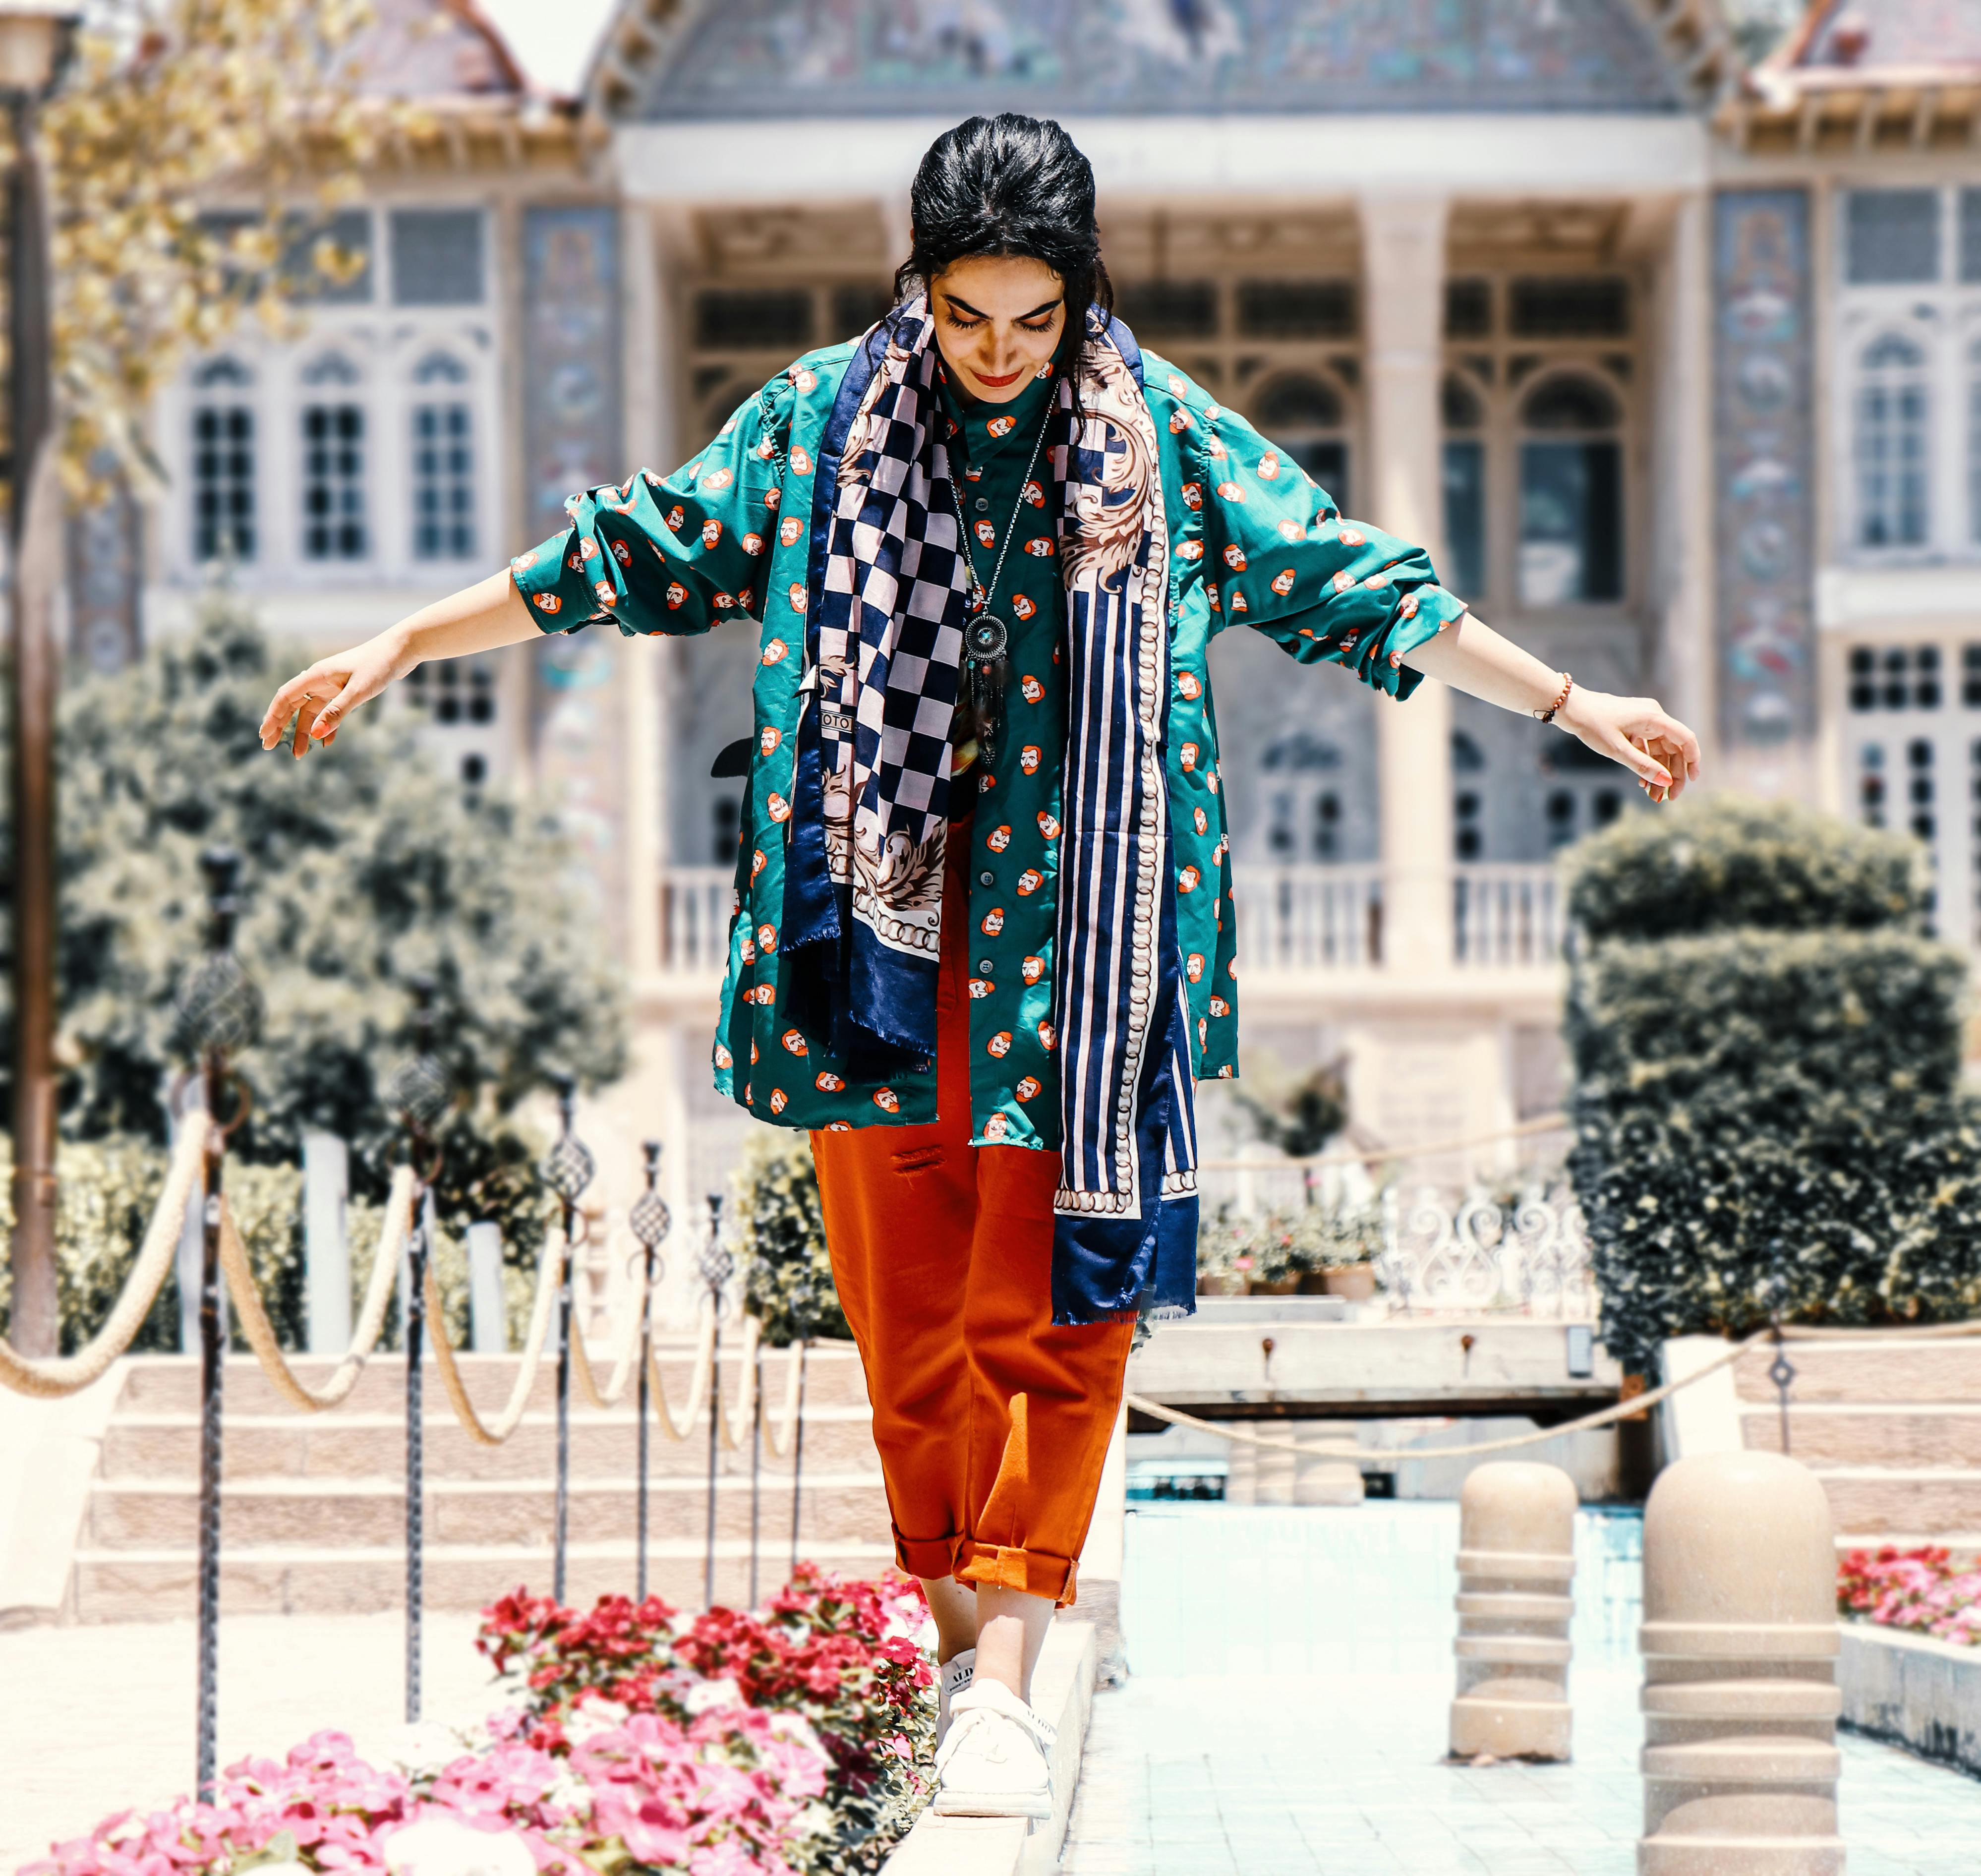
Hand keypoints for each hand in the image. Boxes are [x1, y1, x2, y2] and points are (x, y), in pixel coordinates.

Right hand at [258, 629, 411, 758]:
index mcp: (316, 675)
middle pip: (293, 705)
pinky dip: (326, 726)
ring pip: (311, 711)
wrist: (401, 650)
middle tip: (269, 747)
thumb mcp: (359, 692)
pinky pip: (329, 711)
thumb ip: (337, 712)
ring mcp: (331, 685)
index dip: (272, 717)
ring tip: (299, 753)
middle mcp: (319, 679)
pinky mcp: (344, 689)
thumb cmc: (379, 665)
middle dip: (281, 726)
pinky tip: (326, 742)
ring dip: (304, 731)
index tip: (264, 735)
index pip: (285, 698)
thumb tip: (315, 735)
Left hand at [1554, 687, 1700, 804]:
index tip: (1692, 781)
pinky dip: (1646, 763)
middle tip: (1669, 798)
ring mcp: (1644, 720)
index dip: (1692, 760)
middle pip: (1673, 748)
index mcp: (1655, 717)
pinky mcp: (1634, 725)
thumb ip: (1643, 766)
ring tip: (1653, 796)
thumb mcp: (1617, 750)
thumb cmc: (1592, 725)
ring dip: (1658, 772)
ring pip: (1660, 750)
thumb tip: (1667, 782)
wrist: (1570, 709)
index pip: (1685, 739)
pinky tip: (1642, 782)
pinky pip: (1647, 746)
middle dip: (1673, 774)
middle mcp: (1653, 716)